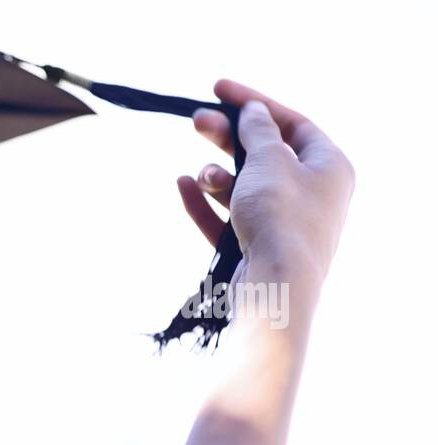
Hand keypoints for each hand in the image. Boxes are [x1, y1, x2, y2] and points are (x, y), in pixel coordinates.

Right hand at [176, 79, 354, 294]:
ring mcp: (284, 223)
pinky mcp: (257, 247)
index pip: (291, 123)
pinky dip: (207, 202)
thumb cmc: (281, 217)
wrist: (275, 286)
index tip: (218, 90)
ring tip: (200, 175)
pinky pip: (228, 218)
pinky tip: (184, 186)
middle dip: (228, 137)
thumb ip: (259, 130)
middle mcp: (311, 193)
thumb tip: (254, 111)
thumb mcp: (270, 160)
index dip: (254, 103)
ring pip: (244, 187)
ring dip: (217, 175)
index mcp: (329, 167)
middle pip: (264, 153)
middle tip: (197, 121)